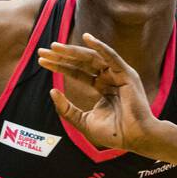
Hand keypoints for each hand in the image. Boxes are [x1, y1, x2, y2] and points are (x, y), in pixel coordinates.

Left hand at [37, 33, 162, 154]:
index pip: (78, 72)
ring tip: (54, 47)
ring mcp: (119, 74)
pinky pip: (111, 56)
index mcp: (103, 87)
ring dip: (73, 51)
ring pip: (92, 58)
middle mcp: (110, 78)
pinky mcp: (127, 74)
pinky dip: (100, 46)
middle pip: (82, 63)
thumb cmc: (113, 134)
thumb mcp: (83, 121)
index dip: (60, 66)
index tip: (41, 61)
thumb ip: (67, 108)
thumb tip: (52, 90)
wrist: (135, 139)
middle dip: (62, 56)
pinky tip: (86, 38)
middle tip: (42, 51)